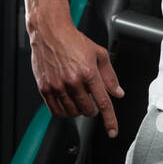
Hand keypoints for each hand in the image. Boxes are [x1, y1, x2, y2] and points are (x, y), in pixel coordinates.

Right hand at [29, 17, 123, 136]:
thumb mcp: (99, 54)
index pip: (103, 103)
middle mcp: (72, 81)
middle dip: (92, 108)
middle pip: (87, 110)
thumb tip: (118, 93)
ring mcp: (57, 86)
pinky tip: (66, 102)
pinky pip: (56, 111)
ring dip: (78, 110)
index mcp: (88, 72)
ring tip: (77, 98)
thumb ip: (110, 76)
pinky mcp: (45, 88)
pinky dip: (64, 112)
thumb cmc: (73, 40)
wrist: (50, 32)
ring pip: (72, 113)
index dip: (110, 120)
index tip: (113, 131)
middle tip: (89, 98)